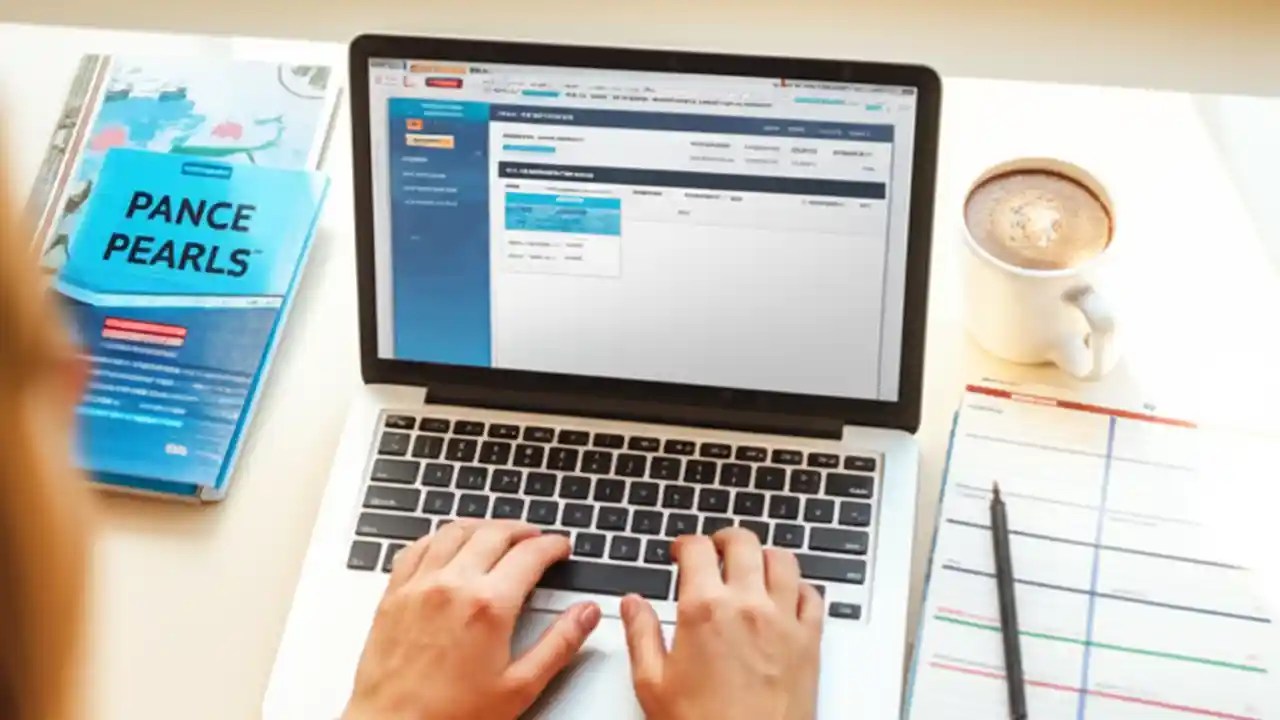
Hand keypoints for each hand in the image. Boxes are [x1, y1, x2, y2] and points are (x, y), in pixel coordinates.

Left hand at [344, 520, 601, 719]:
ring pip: (455, 531)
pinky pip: (417, 547)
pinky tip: (447, 544)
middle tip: (535, 538)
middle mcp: (452, 585)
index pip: (530, 554)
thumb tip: (585, 614)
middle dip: (522, 530)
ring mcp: (419, 586)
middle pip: (494, 533)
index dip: (552, 545)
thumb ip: (559, 644)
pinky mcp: (394, 594)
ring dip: (482, 526)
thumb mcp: (519, 686)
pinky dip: (439, 537)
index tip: (560, 548)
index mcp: (488, 606)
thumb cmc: (450, 716)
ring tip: (497, 533)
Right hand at [621, 528, 823, 719]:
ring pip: (782, 560)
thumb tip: (632, 604)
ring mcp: (783, 620)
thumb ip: (640, 635)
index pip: (696, 549)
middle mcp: (747, 606)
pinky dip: (799, 587)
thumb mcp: (652, 684)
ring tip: (752, 565)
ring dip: (764, 555)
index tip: (681, 552)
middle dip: (724, 539)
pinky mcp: (809, 641)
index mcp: (703, 610)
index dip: (684, 543)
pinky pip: (812, 595)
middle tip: (715, 548)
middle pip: (743, 542)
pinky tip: (786, 595)